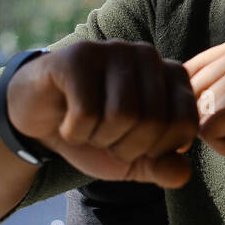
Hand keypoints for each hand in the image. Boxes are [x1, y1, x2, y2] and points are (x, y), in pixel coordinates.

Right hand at [5, 40, 198, 186]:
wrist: (39, 120)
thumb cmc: (93, 135)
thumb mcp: (132, 160)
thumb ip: (161, 167)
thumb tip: (182, 174)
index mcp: (172, 76)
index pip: (186, 123)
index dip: (158, 150)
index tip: (133, 144)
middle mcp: (148, 56)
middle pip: (154, 121)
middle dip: (125, 147)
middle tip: (103, 138)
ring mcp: (113, 49)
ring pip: (122, 114)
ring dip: (98, 138)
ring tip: (86, 127)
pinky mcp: (78, 55)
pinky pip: (87, 111)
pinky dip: (74, 132)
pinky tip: (65, 121)